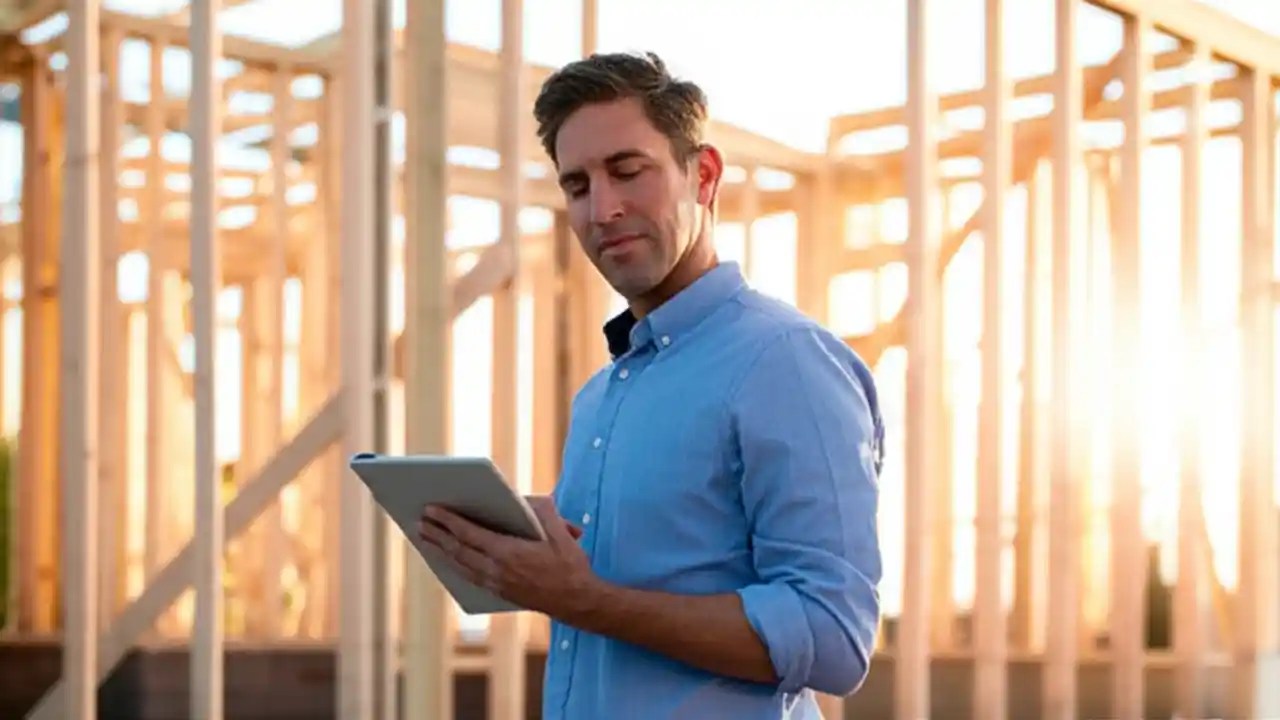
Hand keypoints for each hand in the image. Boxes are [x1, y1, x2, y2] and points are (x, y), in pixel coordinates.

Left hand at [417, 496, 597, 618]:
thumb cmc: (570, 566)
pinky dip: (455, 565)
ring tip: (426, 538)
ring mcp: (496, 584)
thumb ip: (543, 511)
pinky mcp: (499, 593)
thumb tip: (526, 499)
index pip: (470, 534)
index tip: (432, 509)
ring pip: (461, 566)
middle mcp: (497, 570)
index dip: (449, 521)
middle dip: (437, 535)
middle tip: (420, 521)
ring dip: (441, 551)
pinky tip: (449, 559)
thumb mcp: (561, 533)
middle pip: (459, 551)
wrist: (577, 602)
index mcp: (509, 553)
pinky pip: (470, 577)